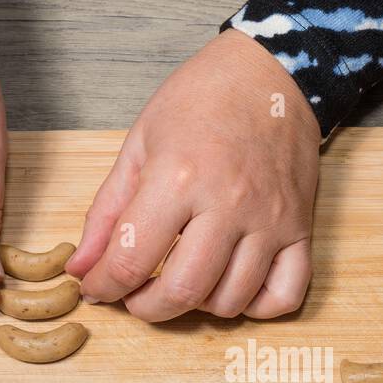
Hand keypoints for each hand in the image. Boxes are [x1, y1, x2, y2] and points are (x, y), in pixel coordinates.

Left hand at [67, 29, 319, 320]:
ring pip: (230, 302)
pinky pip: (284, 295)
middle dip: (146, 308)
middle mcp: (228, 204)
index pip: (131, 260)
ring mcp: (270, 221)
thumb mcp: (140, 143)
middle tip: (135, 296)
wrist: (272, 73)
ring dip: (197, 309)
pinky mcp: (301, 230)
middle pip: (182, 292)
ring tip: (182, 283)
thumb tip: (81, 266)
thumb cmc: (202, 100)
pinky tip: (233, 288)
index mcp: (178, 177)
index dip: (104, 286)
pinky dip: (256, 308)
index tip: (98, 287)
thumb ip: (108, 211)